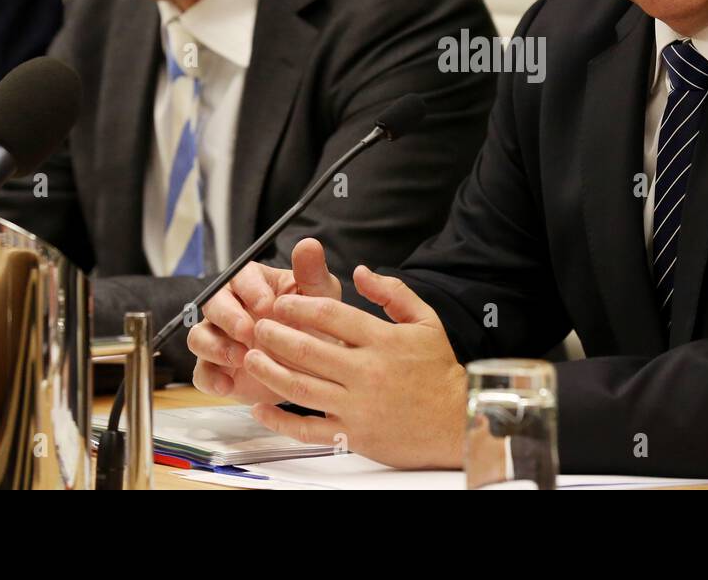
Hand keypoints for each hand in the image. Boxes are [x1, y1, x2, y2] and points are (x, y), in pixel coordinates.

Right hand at [188, 237, 340, 402]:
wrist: (317, 370)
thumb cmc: (316, 325)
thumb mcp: (321, 299)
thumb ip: (311, 273)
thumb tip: (309, 244)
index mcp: (255, 285)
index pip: (241, 277)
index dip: (250, 290)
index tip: (268, 305)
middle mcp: (232, 308)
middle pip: (212, 303)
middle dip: (228, 317)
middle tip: (248, 332)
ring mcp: (222, 339)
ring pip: (199, 336)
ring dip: (215, 347)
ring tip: (241, 358)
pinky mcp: (218, 369)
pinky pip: (202, 373)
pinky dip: (211, 379)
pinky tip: (227, 386)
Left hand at [244, 245, 466, 469]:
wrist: (456, 421)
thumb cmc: (438, 372)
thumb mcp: (425, 321)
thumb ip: (392, 293)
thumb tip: (360, 271)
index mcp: (382, 340)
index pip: (330, 314)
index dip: (299, 305)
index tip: (281, 302)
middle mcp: (366, 372)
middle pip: (307, 349)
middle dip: (275, 335)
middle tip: (257, 326)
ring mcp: (357, 406)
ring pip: (300, 387)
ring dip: (269, 371)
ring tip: (251, 358)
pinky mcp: (352, 435)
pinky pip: (307, 429)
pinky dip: (279, 420)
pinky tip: (261, 408)